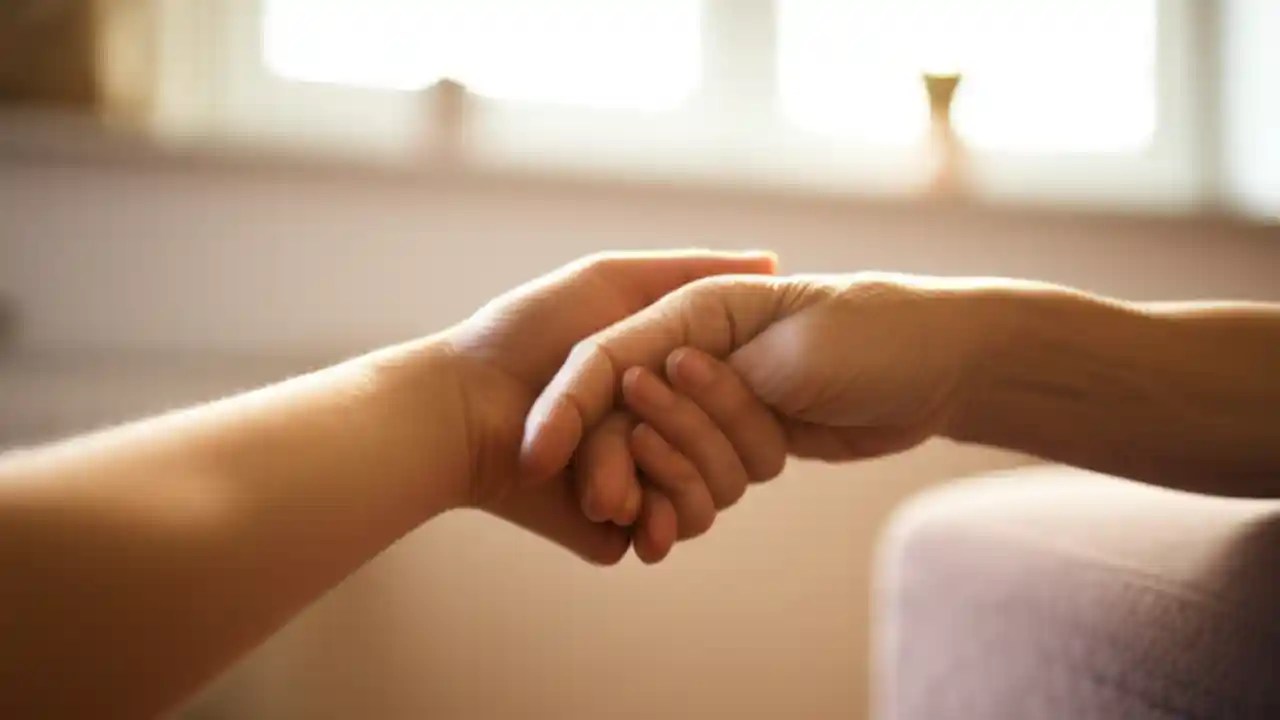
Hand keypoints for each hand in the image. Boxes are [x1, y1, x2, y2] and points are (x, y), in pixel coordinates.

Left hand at [434, 251, 776, 563]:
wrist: (461, 406)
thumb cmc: (526, 334)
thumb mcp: (611, 282)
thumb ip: (692, 271)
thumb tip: (774, 260)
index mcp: (668, 384)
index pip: (739, 400)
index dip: (734, 393)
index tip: (699, 368)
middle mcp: (660, 435)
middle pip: (730, 453)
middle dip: (693, 436)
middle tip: (636, 409)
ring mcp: (639, 484)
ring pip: (703, 499)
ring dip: (668, 478)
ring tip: (616, 458)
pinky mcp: (611, 530)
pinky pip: (662, 534)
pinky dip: (653, 521)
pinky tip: (622, 504)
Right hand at [522, 272, 991, 479]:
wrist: (942, 365)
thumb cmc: (878, 336)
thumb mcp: (795, 348)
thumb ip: (721, 369)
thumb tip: (653, 381)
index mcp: (697, 309)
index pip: (610, 357)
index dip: (569, 408)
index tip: (537, 459)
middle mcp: (697, 349)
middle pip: (625, 412)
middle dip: (616, 461)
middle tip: (611, 508)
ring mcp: (718, 393)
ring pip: (658, 452)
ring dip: (667, 486)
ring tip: (665, 523)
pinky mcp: (741, 432)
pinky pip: (695, 475)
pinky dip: (686, 502)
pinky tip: (674, 531)